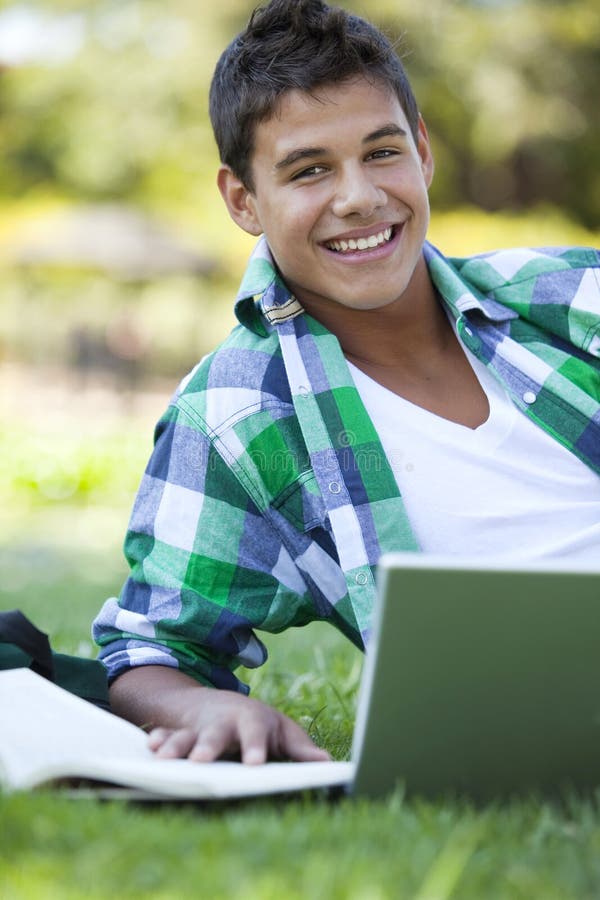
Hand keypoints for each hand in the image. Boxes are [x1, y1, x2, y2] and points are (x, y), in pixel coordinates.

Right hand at [109, 665, 329, 764]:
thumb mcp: (281, 731)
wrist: (220, 703)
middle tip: (201, 761)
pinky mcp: (177, 732)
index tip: (255, 764)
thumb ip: (299, 748)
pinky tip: (149, 750)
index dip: (255, 748)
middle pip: (216, 734)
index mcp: (251, 723)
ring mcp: (198, 728)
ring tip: (164, 758)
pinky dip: (157, 741)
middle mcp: (223, 723)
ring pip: (185, 736)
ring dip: (175, 745)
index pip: (256, 734)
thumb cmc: (258, 724)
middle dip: (207, 746)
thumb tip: (328, 763)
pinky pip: (163, 735)